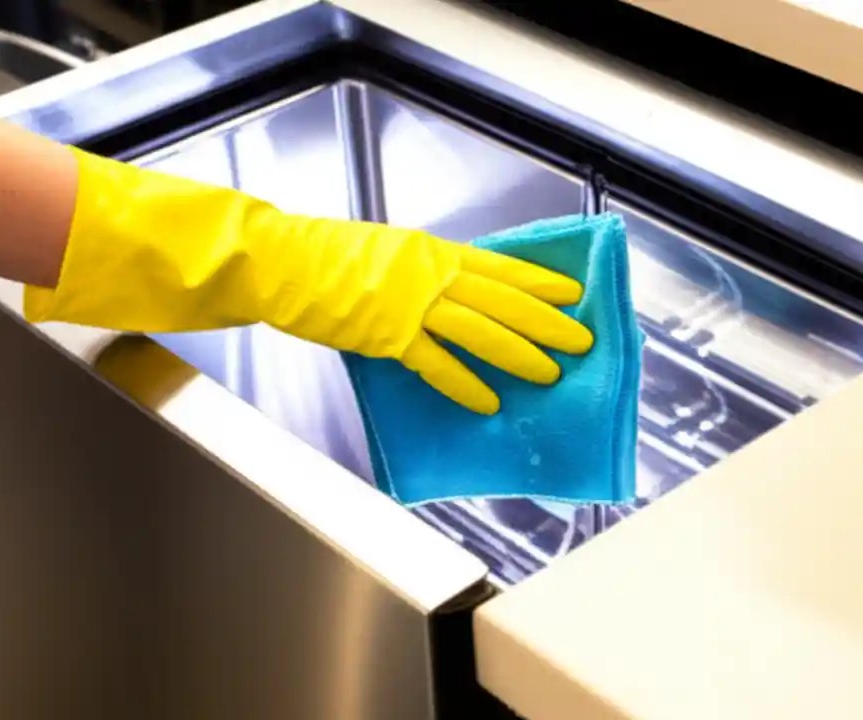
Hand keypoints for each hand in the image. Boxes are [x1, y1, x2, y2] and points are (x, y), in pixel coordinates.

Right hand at [25, 148, 591, 413]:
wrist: (282, 261)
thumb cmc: (326, 254)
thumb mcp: (389, 250)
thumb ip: (425, 270)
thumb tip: (454, 289)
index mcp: (433, 250)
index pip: (500, 266)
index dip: (540, 282)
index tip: (572, 293)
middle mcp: (432, 274)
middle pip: (503, 300)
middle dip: (546, 321)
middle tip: (581, 339)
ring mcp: (412, 305)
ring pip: (482, 331)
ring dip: (519, 353)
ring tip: (549, 373)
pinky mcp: (389, 336)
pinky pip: (437, 364)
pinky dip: (465, 384)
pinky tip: (489, 401)